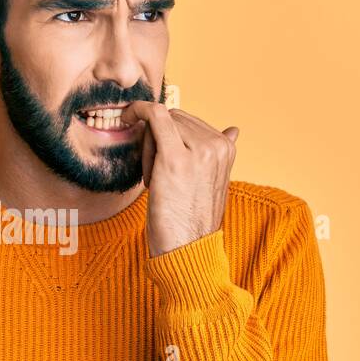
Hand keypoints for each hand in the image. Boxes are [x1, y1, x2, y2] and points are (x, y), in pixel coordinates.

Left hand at [120, 102, 239, 257]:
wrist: (188, 250)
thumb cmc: (192, 219)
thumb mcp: (212, 182)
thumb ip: (218, 153)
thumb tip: (233, 129)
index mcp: (227, 148)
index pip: (189, 122)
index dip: (168, 136)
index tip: (152, 139)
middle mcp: (217, 145)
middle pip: (175, 119)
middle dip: (158, 140)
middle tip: (157, 176)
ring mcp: (199, 150)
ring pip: (161, 122)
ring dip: (148, 146)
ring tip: (157, 180)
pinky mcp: (175, 159)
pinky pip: (155, 116)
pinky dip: (138, 110)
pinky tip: (127, 116)